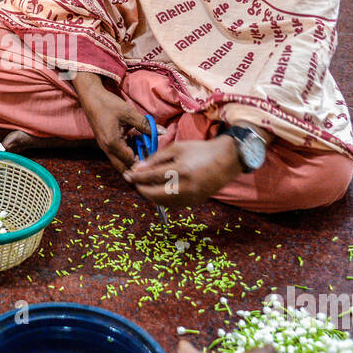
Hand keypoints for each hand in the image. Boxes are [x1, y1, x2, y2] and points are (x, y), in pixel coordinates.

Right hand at [74, 82, 148, 169]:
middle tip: (148, 158)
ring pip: (119, 161)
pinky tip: (135, 142)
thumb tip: (162, 131)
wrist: (90, 96)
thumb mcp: (129, 113)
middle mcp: (107, 148)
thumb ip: (145, 124)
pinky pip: (116, 153)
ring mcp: (104, 146)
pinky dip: (127, 151)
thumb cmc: (107, 104)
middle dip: (136, 166)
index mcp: (112, 143)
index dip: (143, 160)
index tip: (154, 154)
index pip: (130, 161)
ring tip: (144, 149)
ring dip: (131, 158)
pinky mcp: (105, 142)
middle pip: (123, 167)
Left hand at [123, 137, 241, 205]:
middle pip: (154, 195)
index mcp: (180, 171)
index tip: (127, 175)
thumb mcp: (177, 148)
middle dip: (141, 189)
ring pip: (162, 202)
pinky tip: (158, 189)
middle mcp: (185, 188)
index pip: (151, 177)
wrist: (226, 160)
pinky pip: (172, 204)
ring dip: (150, 195)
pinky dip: (162, 198)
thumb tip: (138, 168)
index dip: (136, 177)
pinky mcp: (194, 203)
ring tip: (145, 184)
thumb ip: (156, 158)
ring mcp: (190, 198)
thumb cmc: (200, 150)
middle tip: (134, 182)